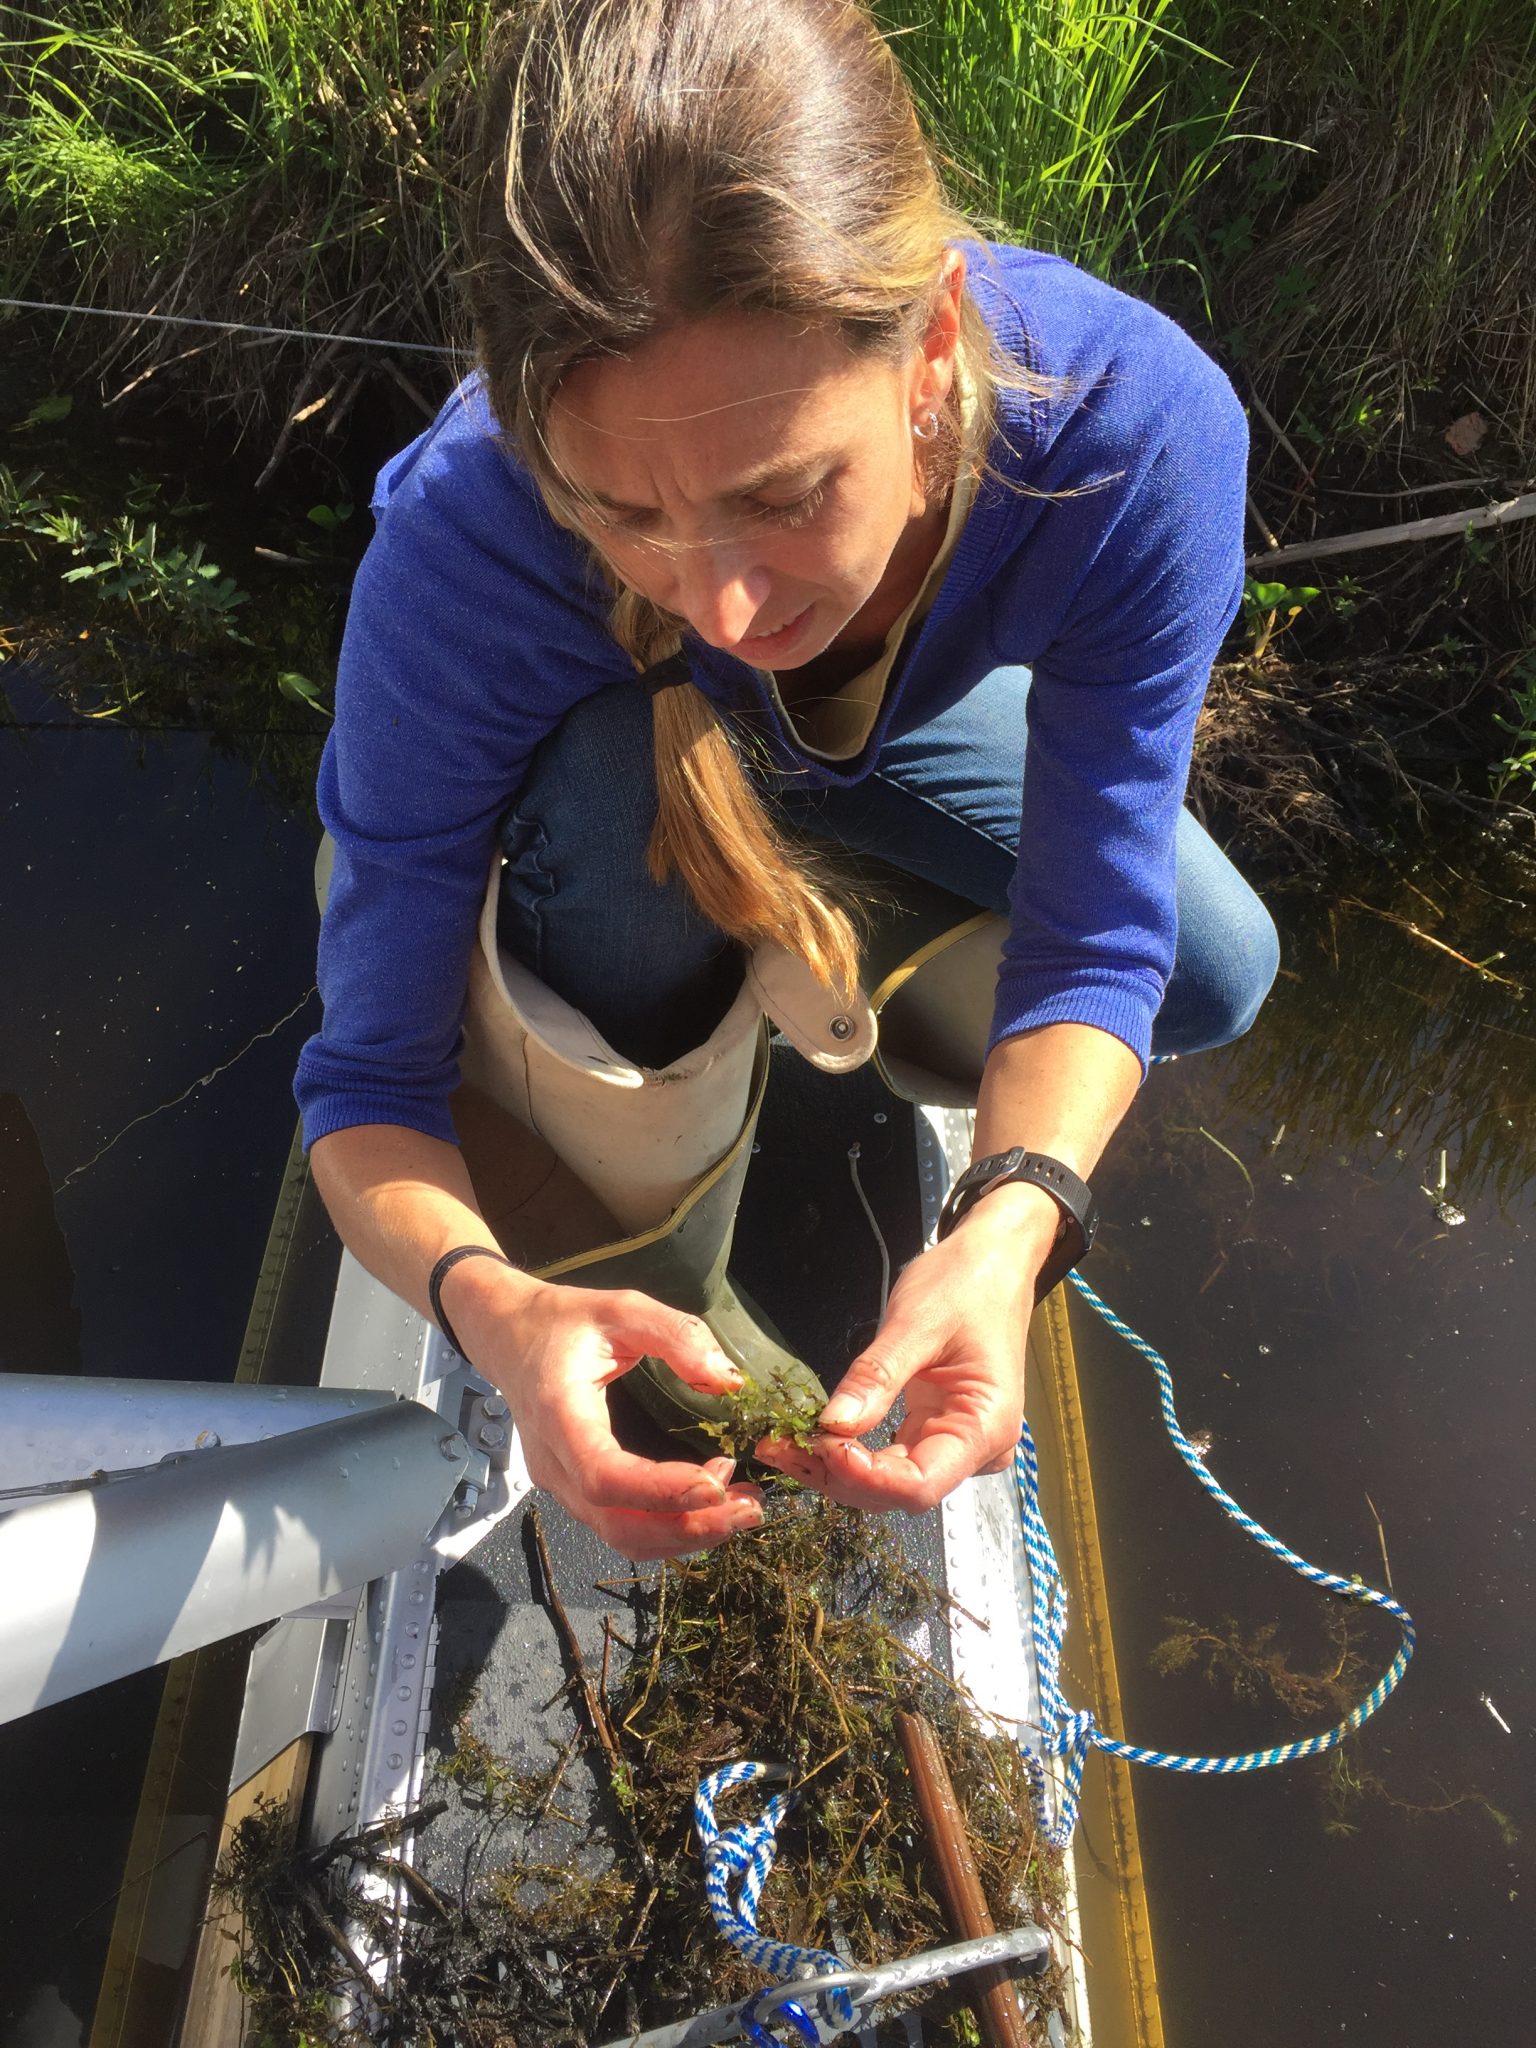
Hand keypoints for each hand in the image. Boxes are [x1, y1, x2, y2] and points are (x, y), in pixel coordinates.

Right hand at [445, 1259, 764, 1556]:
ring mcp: (561, 1484)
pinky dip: (668, 1528)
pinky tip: (708, 1507)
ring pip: (621, 1536)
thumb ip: (676, 1335)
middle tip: (748, 1507)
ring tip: (740, 1510)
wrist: (509, 1337)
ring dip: (685, 1534)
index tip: (716, 1482)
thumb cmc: (562, 1322)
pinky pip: (621, 1526)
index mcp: (559, 1414)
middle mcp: (554, 1463)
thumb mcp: (620, 1308)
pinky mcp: (575, 1490)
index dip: (661, 1490)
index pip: (604, 1476)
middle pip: (618, 1523)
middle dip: (688, 1527)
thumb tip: (728, 1381)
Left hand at [756, 1183, 1057, 1511]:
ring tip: (783, 1445)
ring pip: (890, 1481)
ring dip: (837, 1470)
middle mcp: (975, 1449)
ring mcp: (954, 1443)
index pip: (920, 1485)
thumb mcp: (916, 1323)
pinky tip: (810, 1439)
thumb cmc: (966, 1284)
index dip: (865, 1476)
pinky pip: (889, 1458)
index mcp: (985, 1427)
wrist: (993, 1263)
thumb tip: (833, 1425)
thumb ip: (876, 1378)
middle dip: (839, 1475)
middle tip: (781, 1446)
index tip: (819, 1444)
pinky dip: (849, 1453)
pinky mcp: (933, 1430)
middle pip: (900, 1491)